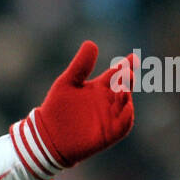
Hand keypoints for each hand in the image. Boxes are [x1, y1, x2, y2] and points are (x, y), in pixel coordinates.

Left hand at [31, 41, 135, 168]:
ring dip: (127, 96)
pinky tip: (127, 106)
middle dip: (127, 79)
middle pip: (123, 87)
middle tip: (126, 72)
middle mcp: (109, 100)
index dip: (126, 65)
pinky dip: (127, 116)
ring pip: (125, 105)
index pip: (117, 73)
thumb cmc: (57, 108)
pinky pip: (124, 125)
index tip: (132, 57)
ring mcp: (110, 117)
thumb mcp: (67, 83)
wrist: (47, 135)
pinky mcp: (110, 133)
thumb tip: (91, 43)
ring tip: (124, 87)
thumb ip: (80, 66)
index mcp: (100, 87)